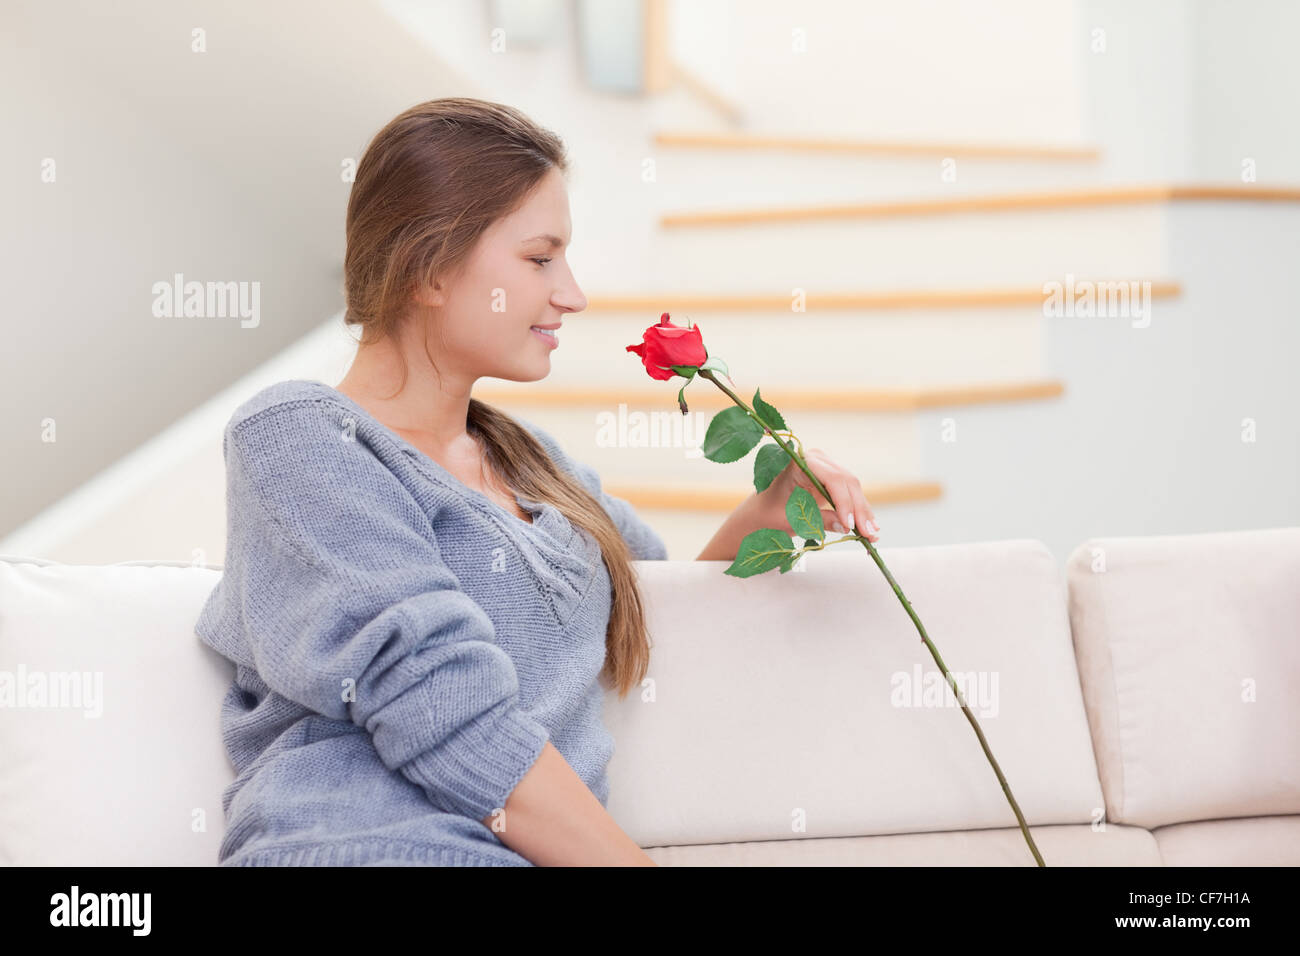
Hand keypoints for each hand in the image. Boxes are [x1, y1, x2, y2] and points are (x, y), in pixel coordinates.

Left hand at [762, 447, 880, 542]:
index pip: (832, 479)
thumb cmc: (769, 513)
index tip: (849, 524)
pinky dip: (859, 512)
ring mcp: (827, 468)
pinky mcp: (833, 480)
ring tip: (872, 534)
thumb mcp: (791, 520)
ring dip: (864, 512)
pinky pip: (851, 495)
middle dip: (859, 510)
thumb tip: (845, 527)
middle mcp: (817, 460)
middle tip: (868, 533)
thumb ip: (818, 520)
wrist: (763, 512)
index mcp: (800, 462)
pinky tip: (869, 528)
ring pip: (853, 489)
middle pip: (847, 482)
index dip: (844, 502)